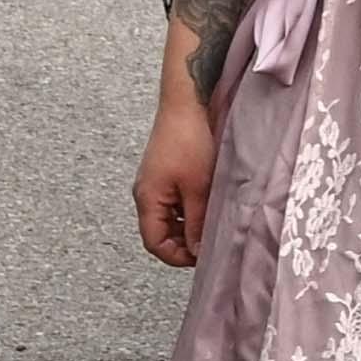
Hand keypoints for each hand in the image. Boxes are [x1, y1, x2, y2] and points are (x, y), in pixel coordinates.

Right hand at [135, 85, 216, 266]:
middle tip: (212, 243)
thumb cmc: (191, 141)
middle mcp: (146, 192)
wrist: (189, 102)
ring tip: (214, 224)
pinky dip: (189, 209)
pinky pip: (174, 201)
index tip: (203, 258)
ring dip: (189, 225)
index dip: (178, 257)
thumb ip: (196, 223)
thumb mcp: (199, 188)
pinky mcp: (166, 171)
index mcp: (147, 199)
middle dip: (184, 242)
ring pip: (169, 217)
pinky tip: (210, 204)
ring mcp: (155, 181)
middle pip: (160, 232)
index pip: (155, 244)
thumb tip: (197, 252)